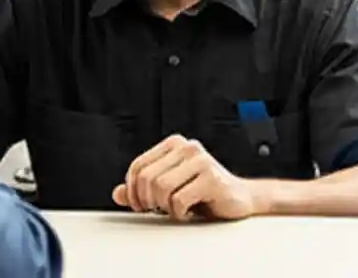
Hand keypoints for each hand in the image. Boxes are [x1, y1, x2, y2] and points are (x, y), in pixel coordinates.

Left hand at [112, 134, 262, 220]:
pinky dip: (180, 212)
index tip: (139, 205)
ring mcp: (200, 160)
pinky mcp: (211, 178)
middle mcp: (187, 148)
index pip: (138, 166)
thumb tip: (118, 193)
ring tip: (176, 208)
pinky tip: (189, 210)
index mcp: (174, 145)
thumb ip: (143, 190)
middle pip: (147, 178)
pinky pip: (179, 200)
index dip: (132, 190)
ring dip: (165, 206)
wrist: (239, 199)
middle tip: (158, 210)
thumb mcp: (168, 190)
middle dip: (147, 200)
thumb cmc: (203, 193)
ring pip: (161, 188)